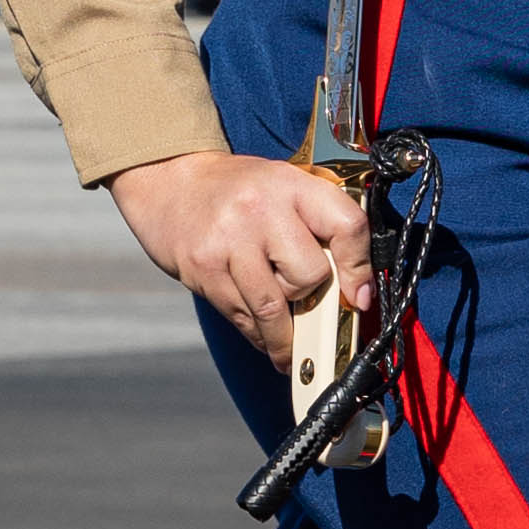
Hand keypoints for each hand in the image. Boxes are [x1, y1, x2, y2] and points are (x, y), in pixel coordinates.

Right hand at [107, 146, 370, 357]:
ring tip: (292, 347)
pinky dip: (258, 335)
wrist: (168, 181)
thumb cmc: (238, 189)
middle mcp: (259, 211)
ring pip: (272, 309)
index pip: (346, 225)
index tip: (358, 296)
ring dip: (286, 336)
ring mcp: (226, 242)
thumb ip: (322, 222)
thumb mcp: (286, 185)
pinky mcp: (202, 271)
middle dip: (312, 297)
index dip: (360, 267)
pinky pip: (241, 318)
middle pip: (308, 276)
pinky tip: (263, 335)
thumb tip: (356, 289)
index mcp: (291, 184)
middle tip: (307, 299)